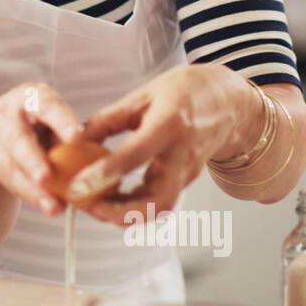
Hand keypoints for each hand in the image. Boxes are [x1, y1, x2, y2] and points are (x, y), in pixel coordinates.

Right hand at [0, 82, 82, 215]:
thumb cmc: (38, 122)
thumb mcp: (51, 117)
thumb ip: (69, 133)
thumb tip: (100, 157)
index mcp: (33, 98)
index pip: (47, 106)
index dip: (61, 121)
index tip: (77, 138)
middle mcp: (10, 117)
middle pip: (19, 140)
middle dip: (32, 160)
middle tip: (45, 178)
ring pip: (12, 168)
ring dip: (33, 190)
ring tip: (53, 207)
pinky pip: (12, 183)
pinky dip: (32, 197)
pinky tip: (50, 208)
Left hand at [67, 64, 259, 224]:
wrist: (229, 102)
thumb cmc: (185, 91)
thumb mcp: (144, 94)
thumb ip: (109, 118)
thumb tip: (75, 136)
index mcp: (170, 123)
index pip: (136, 154)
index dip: (106, 173)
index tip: (78, 185)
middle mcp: (183, 153)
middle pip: (157, 199)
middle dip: (121, 213)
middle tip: (89, 207)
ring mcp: (188, 171)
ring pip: (160, 206)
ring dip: (126, 214)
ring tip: (94, 206)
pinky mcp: (186, 180)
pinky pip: (160, 201)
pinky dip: (135, 207)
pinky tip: (111, 200)